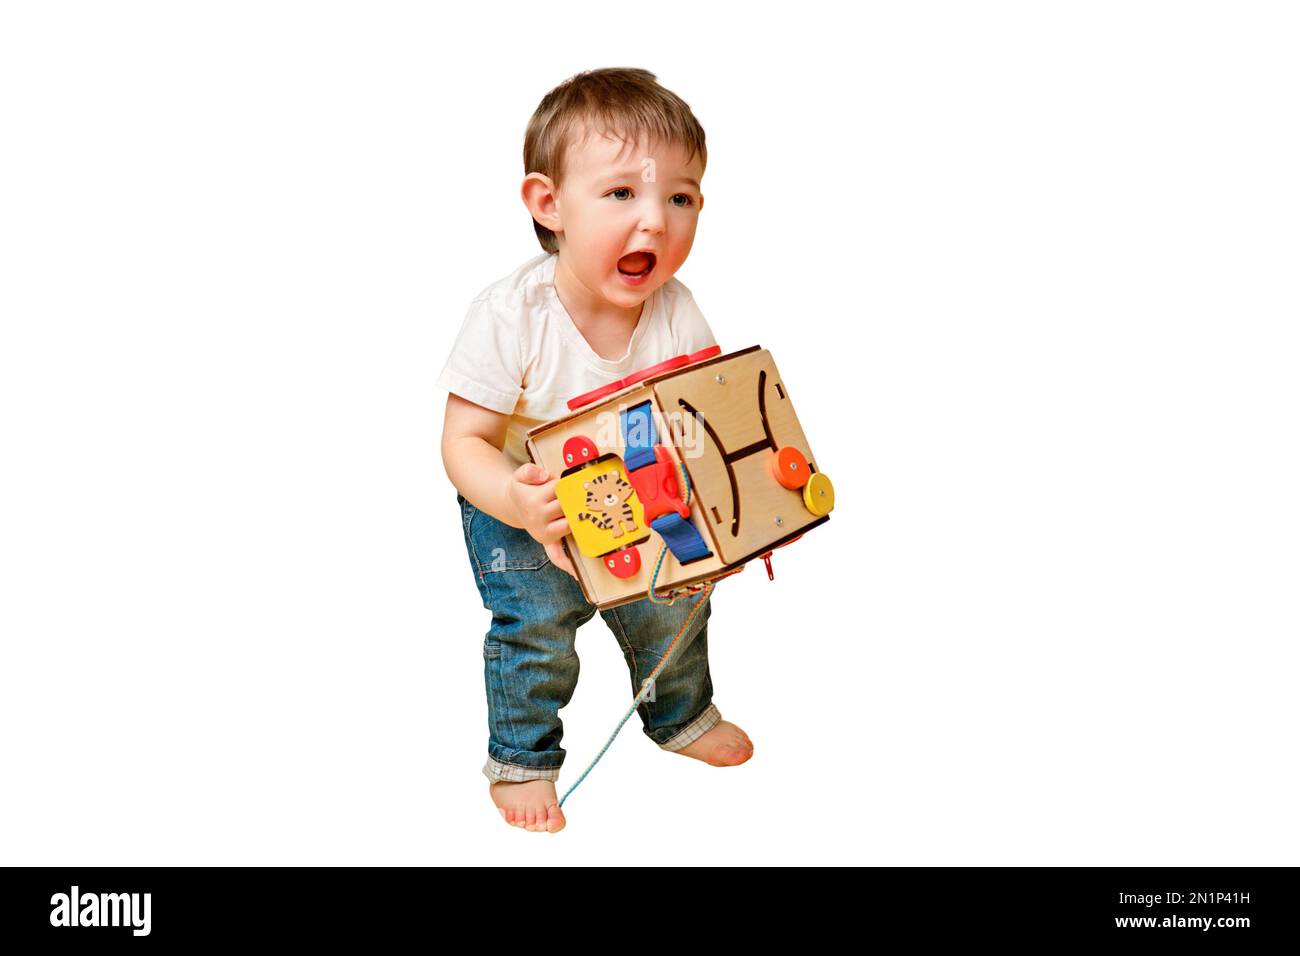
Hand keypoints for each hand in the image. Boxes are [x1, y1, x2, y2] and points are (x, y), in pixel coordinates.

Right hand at [506, 463, 577, 578]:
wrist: (513, 504)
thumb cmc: (524, 488)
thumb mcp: (521, 474)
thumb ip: (529, 471)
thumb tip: (543, 476)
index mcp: (534, 501)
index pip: (560, 490)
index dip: (564, 484)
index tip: (564, 483)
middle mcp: (538, 518)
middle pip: (567, 507)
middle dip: (572, 500)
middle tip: (570, 496)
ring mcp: (544, 532)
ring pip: (570, 523)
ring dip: (575, 517)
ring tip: (577, 511)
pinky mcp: (547, 541)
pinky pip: (556, 555)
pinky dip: (567, 563)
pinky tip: (577, 572)